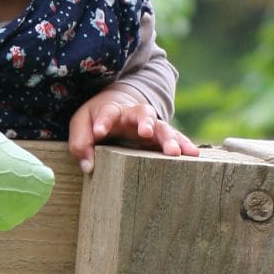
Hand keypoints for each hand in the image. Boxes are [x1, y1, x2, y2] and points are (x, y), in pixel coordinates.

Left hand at [68, 90, 200, 171]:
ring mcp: (150, 124)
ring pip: (162, 126)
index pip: (108, 112)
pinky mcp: (160, 135)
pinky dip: (184, 144)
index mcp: (112, 109)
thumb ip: (80, 143)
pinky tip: (193, 154)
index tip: (99, 132)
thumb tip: (88, 167)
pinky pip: (175, 137)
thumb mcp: (81, 126)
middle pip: (142, 113)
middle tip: (146, 133)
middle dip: (145, 122)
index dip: (104, 121)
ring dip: (168, 138)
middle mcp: (134, 114)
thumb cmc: (96, 119)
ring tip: (175, 152)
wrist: (117, 107)